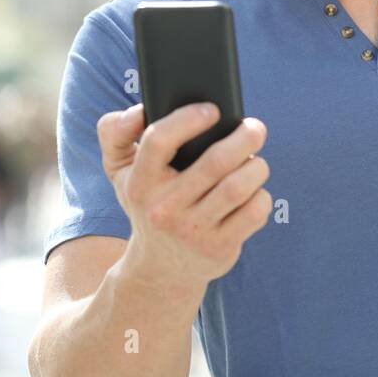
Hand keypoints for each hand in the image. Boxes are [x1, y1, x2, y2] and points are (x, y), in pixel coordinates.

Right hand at [96, 102, 270, 290]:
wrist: (160, 267)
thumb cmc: (147, 202)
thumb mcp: (120, 170)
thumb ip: (116, 131)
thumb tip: (139, 111)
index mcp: (140, 183)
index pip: (159, 141)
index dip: (188, 119)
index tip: (213, 109)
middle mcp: (164, 209)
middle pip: (215, 163)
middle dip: (244, 138)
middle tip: (255, 128)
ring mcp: (192, 232)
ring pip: (238, 187)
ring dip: (256, 167)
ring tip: (256, 160)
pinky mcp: (218, 249)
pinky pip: (253, 213)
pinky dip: (261, 196)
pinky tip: (254, 192)